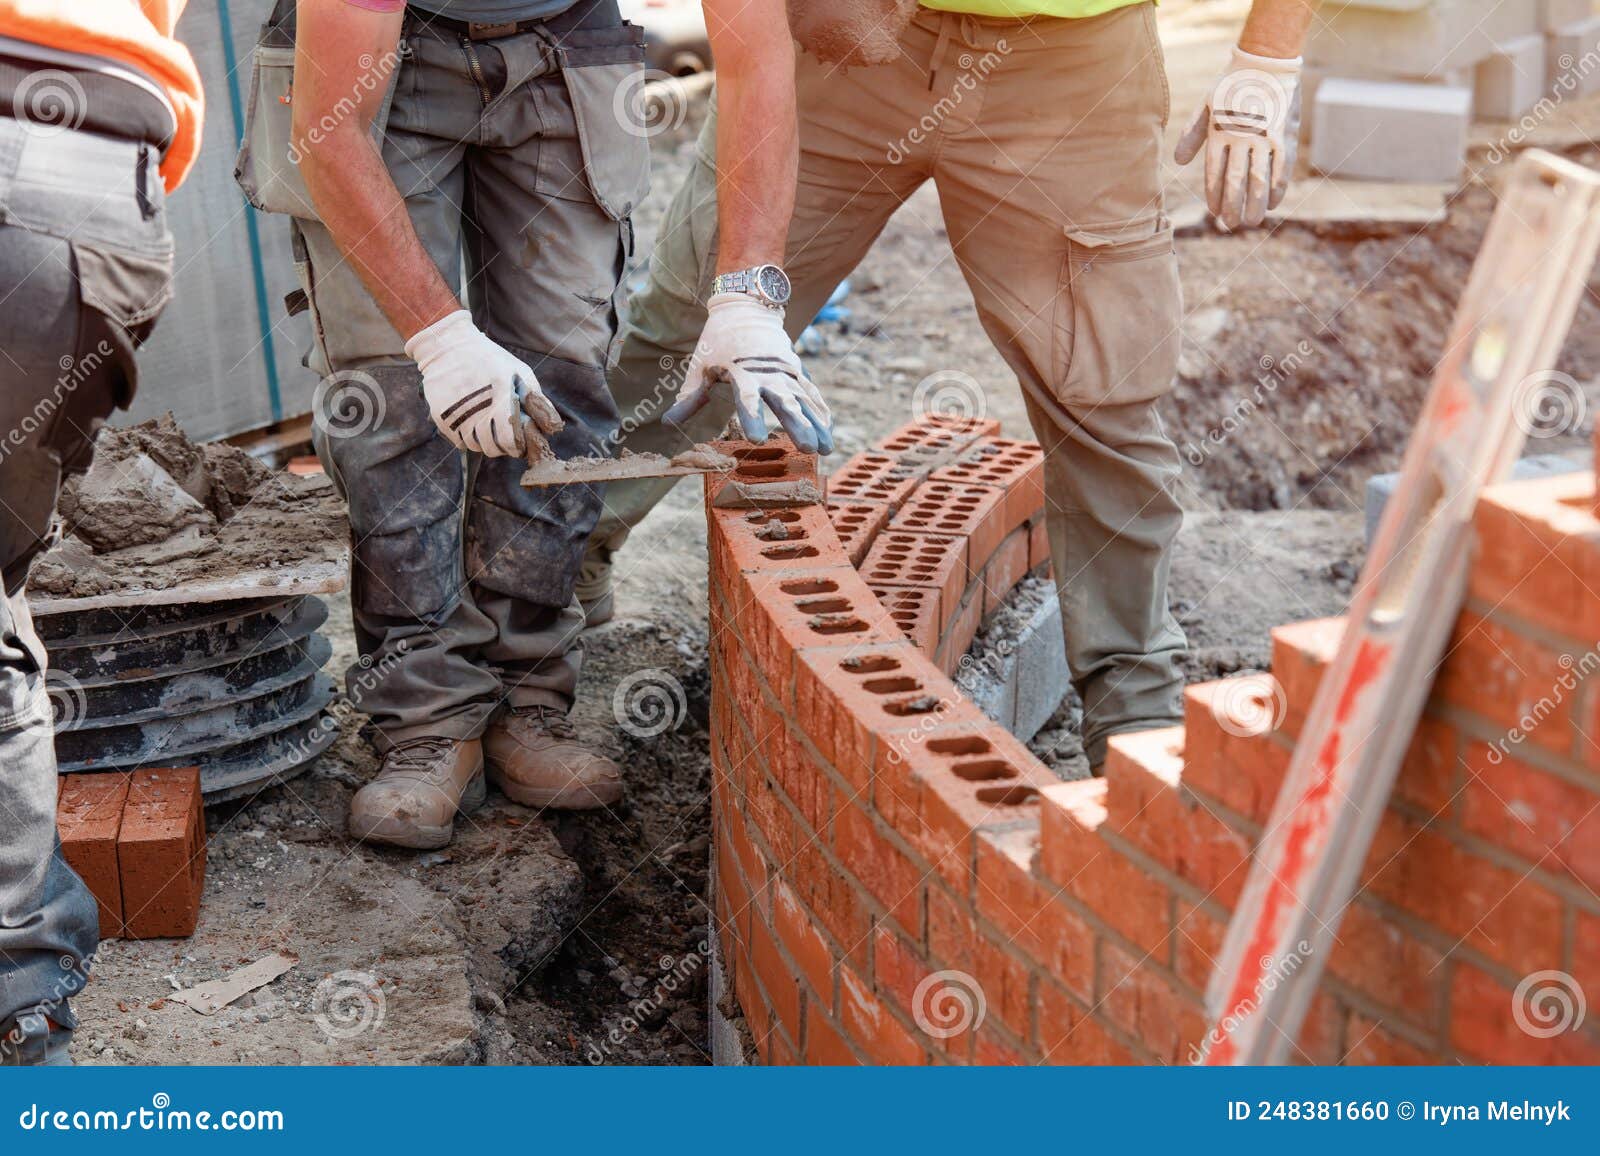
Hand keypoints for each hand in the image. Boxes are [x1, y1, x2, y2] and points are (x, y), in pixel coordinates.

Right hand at [404, 310, 562, 456]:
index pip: (510, 441)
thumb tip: (552, 426)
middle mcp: (477, 411)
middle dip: (503, 446)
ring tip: (489, 426)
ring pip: (476, 447)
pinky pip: (459, 441)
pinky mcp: (441, 418)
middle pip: (493, 449)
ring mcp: (457, 416)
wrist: (447, 346)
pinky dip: (468, 437)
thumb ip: (536, 399)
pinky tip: (473, 421)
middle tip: (505, 435)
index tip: (520, 443)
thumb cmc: (489, 358)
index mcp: (500, 399)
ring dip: (485, 442)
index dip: (518, 447)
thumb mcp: (519, 371)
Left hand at [664, 294, 833, 453]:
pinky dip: (821, 411)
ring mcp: (786, 371)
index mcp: (742, 371)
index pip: (748, 398)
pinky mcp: (796, 370)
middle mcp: (769, 372)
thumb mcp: (701, 366)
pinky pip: (812, 392)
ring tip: (826, 450)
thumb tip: (668, 424)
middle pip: (785, 401)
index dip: (751, 418)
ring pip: (805, 400)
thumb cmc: (718, 340)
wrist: (746, 307)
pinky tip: (829, 431)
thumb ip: (690, 397)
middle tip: (807, 448)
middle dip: (797, 425)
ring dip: (816, 425)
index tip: (755, 439)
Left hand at [1174, 47, 1301, 231]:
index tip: (1214, 212)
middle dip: (1233, 207)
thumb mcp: (1206, 104)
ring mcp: (1264, 137)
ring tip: (1251, 222)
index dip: (1214, 196)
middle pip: (1236, 182)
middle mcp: (1241, 138)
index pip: (1214, 173)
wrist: (1266, 59)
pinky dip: (1277, 188)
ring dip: (1254, 205)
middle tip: (1231, 225)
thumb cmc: (1231, 84)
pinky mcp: (1284, 134)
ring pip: (1259, 180)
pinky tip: (1271, 203)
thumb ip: (1192, 134)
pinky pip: (1282, 168)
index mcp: (1220, 133)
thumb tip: (1178, 162)